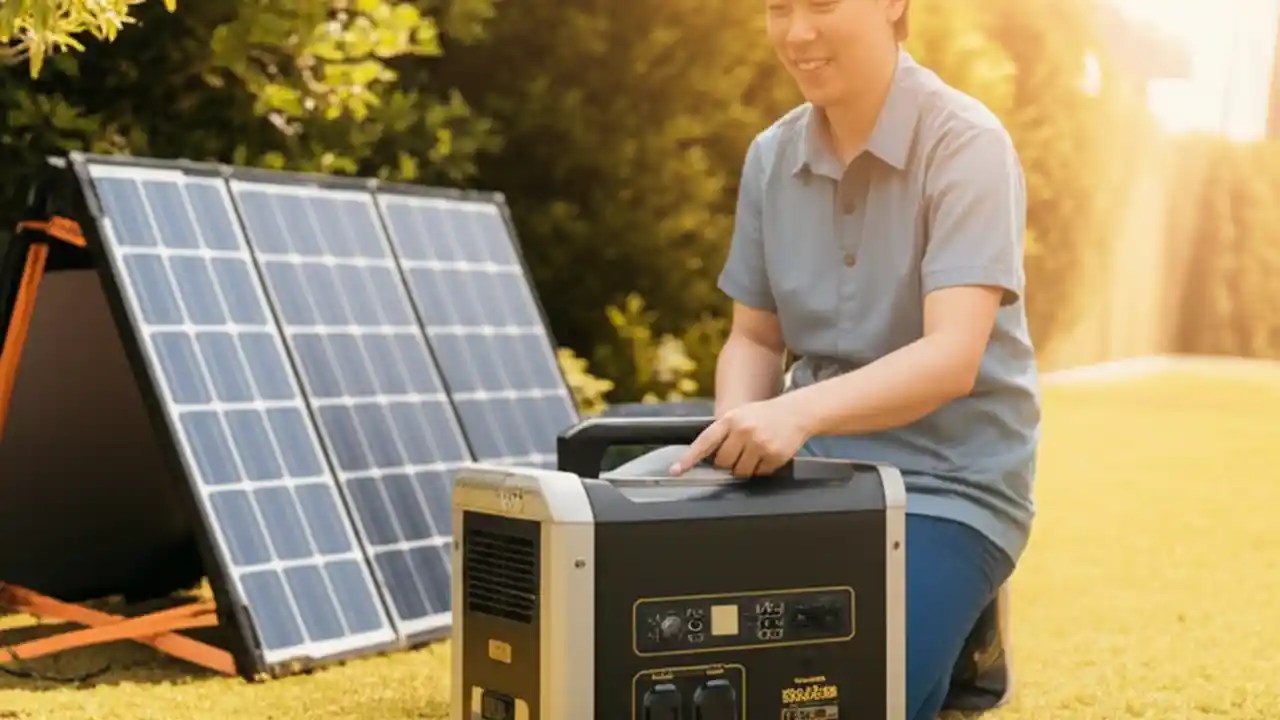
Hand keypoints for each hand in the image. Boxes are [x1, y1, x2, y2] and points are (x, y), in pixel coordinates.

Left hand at [668, 398, 810, 477]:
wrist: (796, 412)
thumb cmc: (763, 416)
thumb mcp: (740, 416)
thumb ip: (723, 434)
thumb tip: (705, 458)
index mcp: (731, 419)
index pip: (704, 441)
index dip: (689, 458)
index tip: (676, 471)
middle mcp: (744, 430)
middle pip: (722, 463)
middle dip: (727, 463)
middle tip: (738, 452)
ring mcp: (760, 443)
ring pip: (740, 472)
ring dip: (744, 468)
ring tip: (754, 452)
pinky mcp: (774, 455)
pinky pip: (759, 474)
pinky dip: (761, 469)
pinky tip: (767, 454)